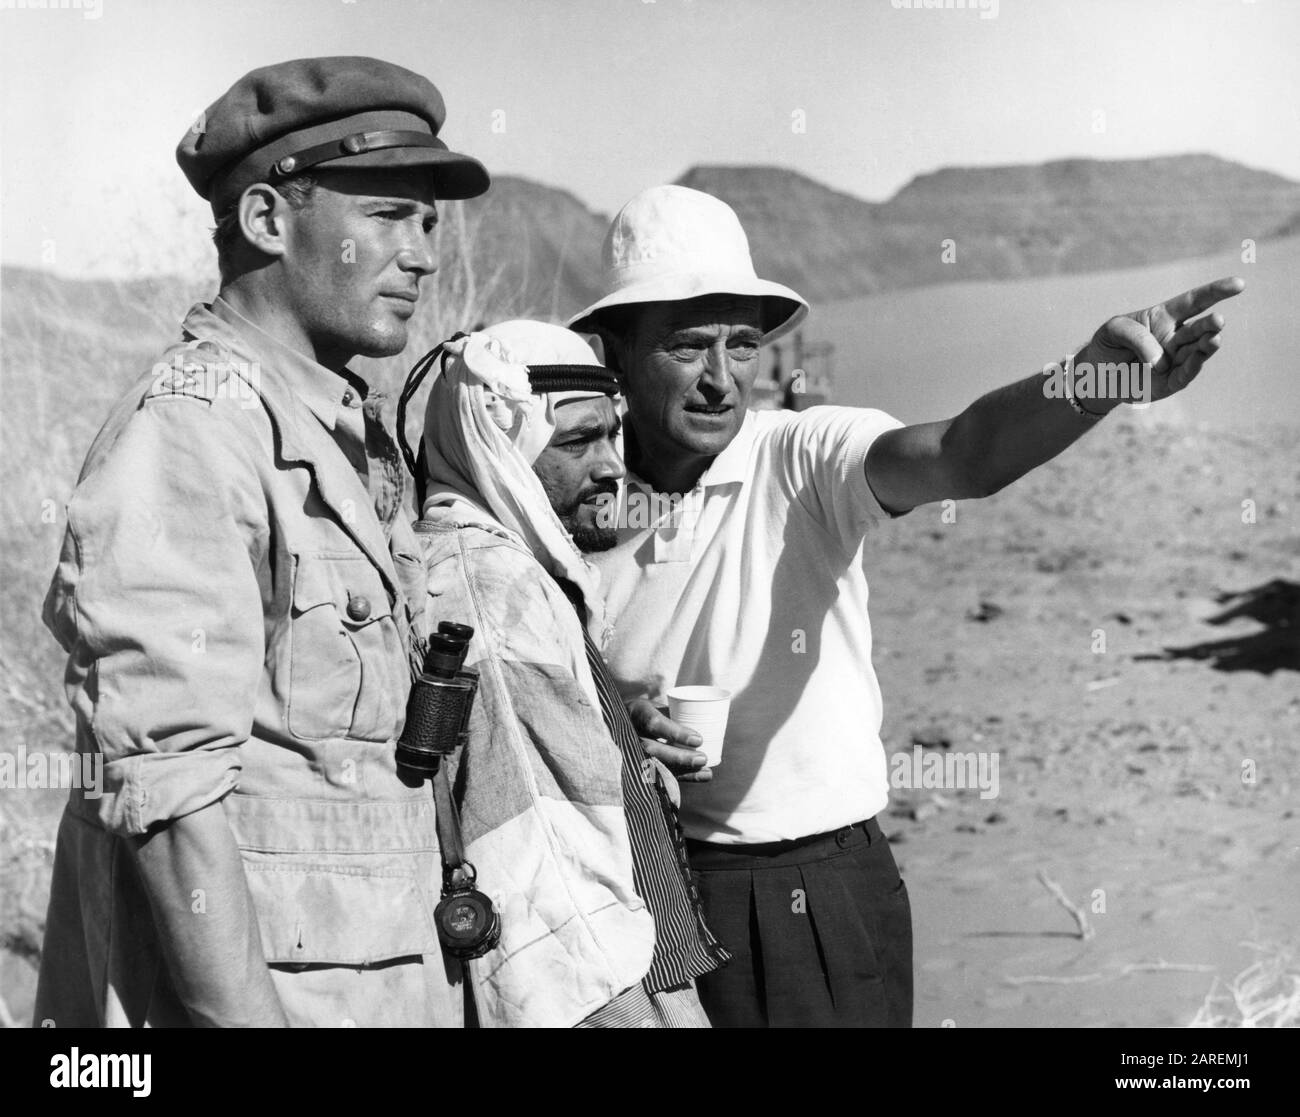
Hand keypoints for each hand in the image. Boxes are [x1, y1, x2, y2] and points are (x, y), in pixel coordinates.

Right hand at [625, 697, 711, 782]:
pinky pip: (656, 776)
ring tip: (705, 772)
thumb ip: (674, 714)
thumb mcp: (656, 706)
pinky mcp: (635, 765)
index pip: (654, 724)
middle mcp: (629, 733)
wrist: (620, 722)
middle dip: (679, 757)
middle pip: (652, 749)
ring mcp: (629, 751)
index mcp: (637, 712)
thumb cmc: (648, 712)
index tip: (698, 740)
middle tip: (703, 759)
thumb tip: (706, 721)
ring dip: (683, 771)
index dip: (675, 733)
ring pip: (653, 766)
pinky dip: (680, 778)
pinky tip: (698, 777)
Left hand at [1077, 276, 1244, 407]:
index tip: (1239, 284)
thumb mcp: (1114, 330)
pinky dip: (1192, 366)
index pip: (1195, 302)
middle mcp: (1177, 337)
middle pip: (1199, 328)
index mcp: (1165, 317)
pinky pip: (1185, 373)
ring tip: (1214, 338)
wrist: (1095, 375)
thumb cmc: (1107, 346)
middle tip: (1218, 320)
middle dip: (1210, 324)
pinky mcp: (1172, 381)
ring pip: (1197, 351)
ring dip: (1207, 345)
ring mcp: (1177, 360)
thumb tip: (1161, 361)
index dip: (1216, 292)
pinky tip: (1198, 358)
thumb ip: (1136, 337)